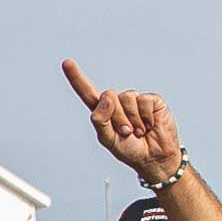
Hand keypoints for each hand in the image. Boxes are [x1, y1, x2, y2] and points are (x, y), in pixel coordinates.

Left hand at [64, 59, 180, 182]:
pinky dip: (146, 117)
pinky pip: (144, 101)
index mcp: (103, 111)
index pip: (87, 92)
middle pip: (108, 97)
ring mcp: (135, 100)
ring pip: (126, 98)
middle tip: (126, 132)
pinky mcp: (152, 100)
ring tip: (138, 131)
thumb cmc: (129, 149)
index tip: (67, 63)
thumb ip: (100, 120)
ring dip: (132, 119)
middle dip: (117, 118)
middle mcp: (118, 102)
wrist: (154, 157)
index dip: (77, 78)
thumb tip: (107, 97)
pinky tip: (150, 125)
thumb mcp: (108, 140)